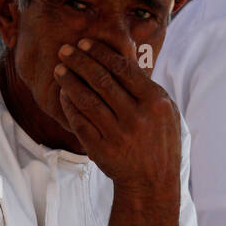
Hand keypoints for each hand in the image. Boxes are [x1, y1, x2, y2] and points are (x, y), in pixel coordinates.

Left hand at [53, 37, 181, 203]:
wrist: (153, 181)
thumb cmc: (159, 140)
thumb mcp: (166, 112)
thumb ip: (146, 88)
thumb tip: (120, 58)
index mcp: (155, 102)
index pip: (122, 69)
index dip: (100, 53)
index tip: (84, 43)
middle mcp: (137, 117)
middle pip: (102, 81)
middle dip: (80, 62)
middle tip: (64, 50)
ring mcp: (119, 135)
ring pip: (87, 100)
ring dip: (70, 82)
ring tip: (60, 69)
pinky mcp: (103, 150)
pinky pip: (80, 122)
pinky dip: (70, 106)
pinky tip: (64, 95)